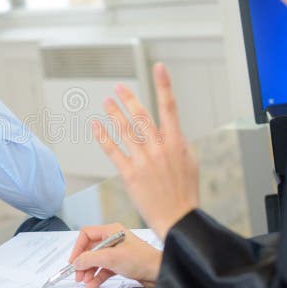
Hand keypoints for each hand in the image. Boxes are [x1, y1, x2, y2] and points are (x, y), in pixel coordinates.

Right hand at [69, 223, 161, 287]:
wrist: (159, 272)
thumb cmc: (141, 260)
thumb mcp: (111, 258)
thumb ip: (90, 259)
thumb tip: (76, 262)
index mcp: (111, 231)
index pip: (87, 234)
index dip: (78, 248)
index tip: (73, 261)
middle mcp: (113, 240)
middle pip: (91, 249)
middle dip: (83, 263)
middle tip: (78, 275)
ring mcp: (117, 252)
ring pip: (97, 261)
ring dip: (89, 271)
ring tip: (85, 282)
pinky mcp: (121, 264)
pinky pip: (105, 269)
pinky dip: (98, 276)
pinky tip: (94, 284)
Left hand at [92, 63, 198, 238]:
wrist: (178, 219)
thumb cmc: (185, 193)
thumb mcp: (190, 162)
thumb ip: (178, 143)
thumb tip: (169, 129)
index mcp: (177, 143)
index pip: (170, 107)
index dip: (164, 85)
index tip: (159, 68)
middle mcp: (159, 148)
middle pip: (141, 116)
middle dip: (129, 99)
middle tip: (118, 87)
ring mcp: (144, 160)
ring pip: (126, 130)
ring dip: (114, 113)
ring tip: (106, 102)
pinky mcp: (130, 174)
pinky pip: (113, 150)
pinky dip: (103, 136)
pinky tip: (96, 126)